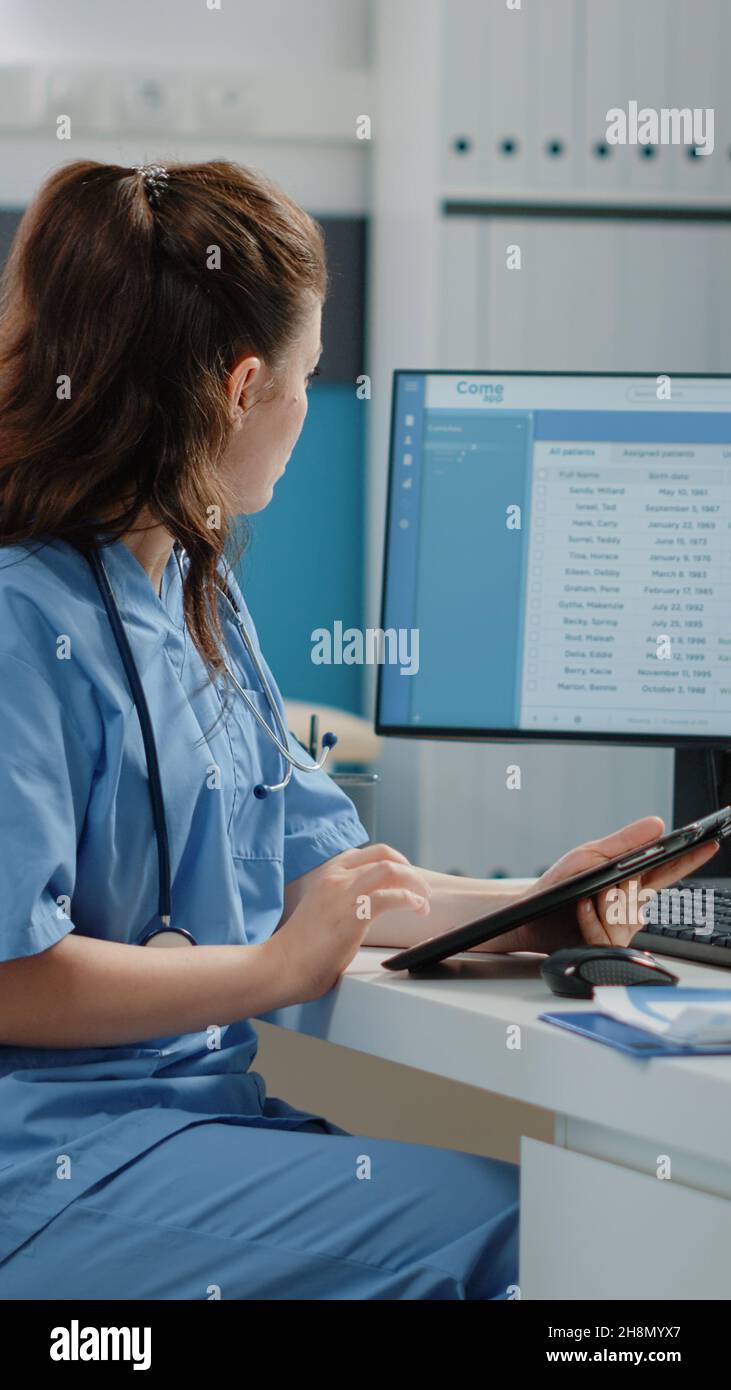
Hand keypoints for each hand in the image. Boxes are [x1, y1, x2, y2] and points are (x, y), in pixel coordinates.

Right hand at [270, 843, 431, 1003]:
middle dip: (409, 869)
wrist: (280, 966)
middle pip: (384, 855)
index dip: (392, 862)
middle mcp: (336, 877)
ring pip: (391, 869)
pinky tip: (417, 909)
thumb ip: (341, 902)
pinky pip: (392, 896)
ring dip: (415, 882)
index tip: (404, 878)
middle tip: (421, 888)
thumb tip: (366, 910)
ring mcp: (344, 893)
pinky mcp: (353, 914)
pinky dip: (411, 900)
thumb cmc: (299, 949)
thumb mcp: (322, 911)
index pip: (367, 853)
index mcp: (327, 874)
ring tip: (424, 901)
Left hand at [513, 816, 718, 952]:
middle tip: (605, 884)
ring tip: (585, 899)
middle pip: (644, 896)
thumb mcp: (590, 857)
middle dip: (623, 888)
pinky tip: (581, 909)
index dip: (690, 859)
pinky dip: (590, 919)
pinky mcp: (607, 946)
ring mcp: (621, 928)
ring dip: (602, 905)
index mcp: (631, 880)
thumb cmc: (558, 885)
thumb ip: (625, 843)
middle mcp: (631, 906)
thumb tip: (658, 825)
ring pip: (627, 917)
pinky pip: (609, 934)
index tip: (708, 843)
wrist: (528, 915)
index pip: (668, 869)